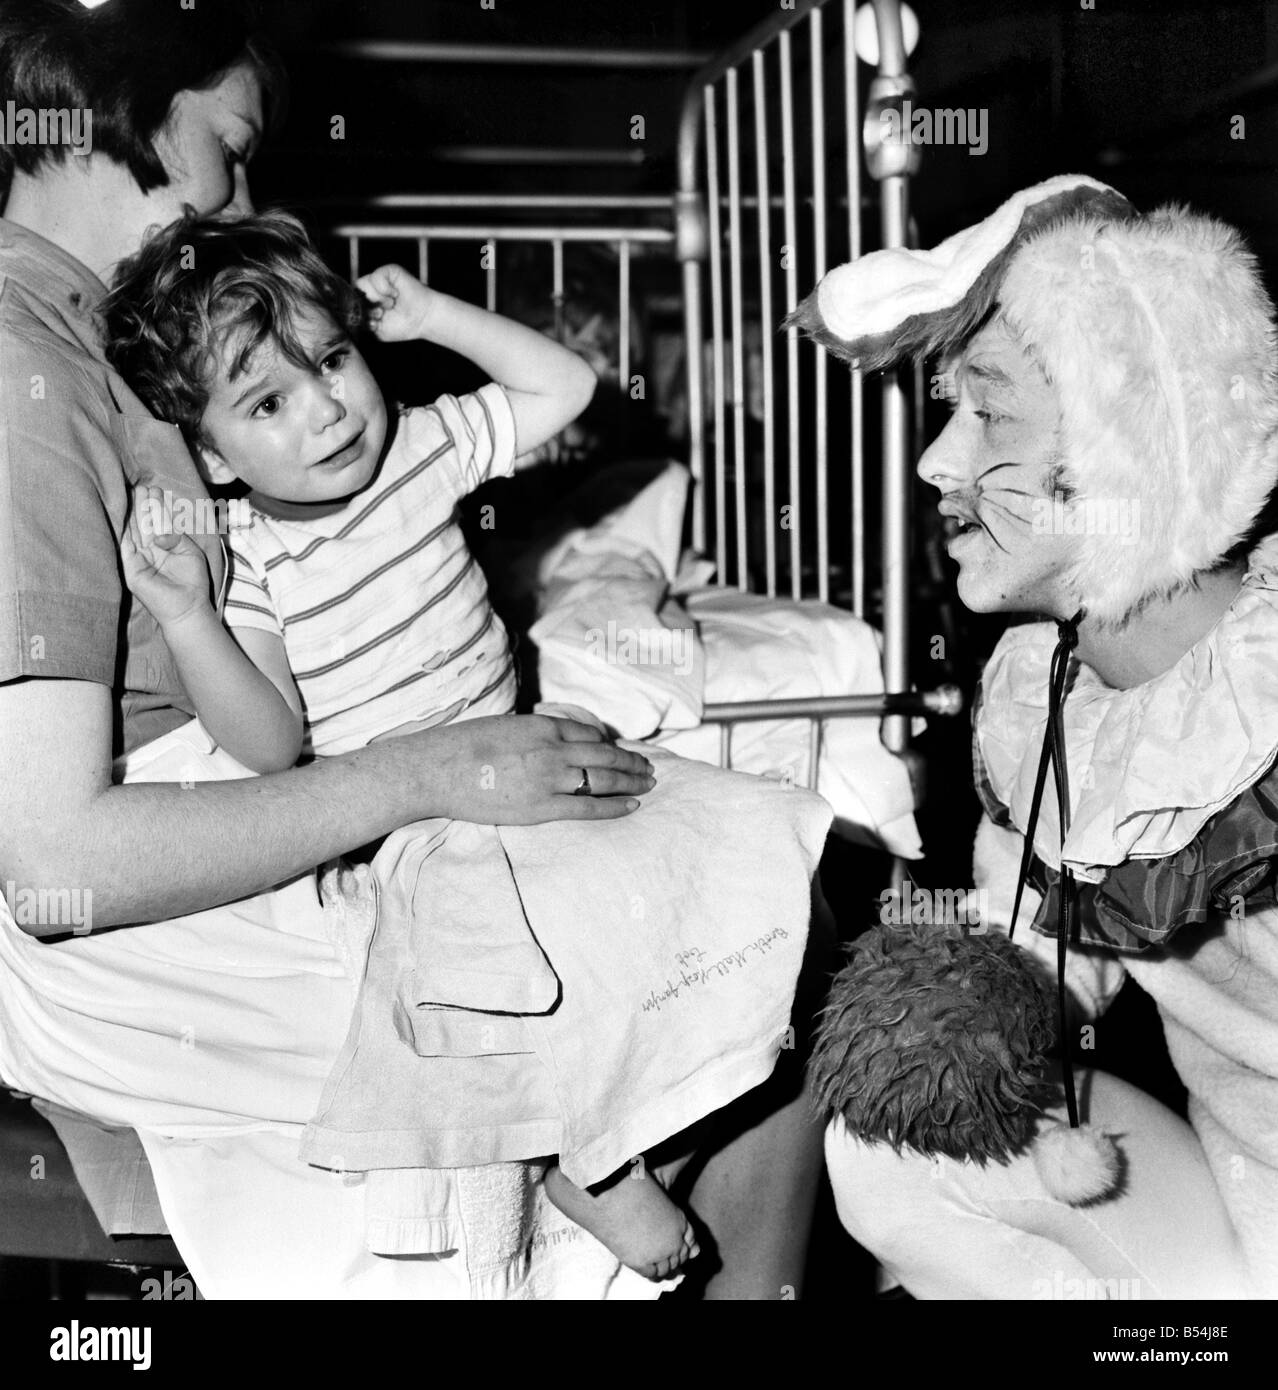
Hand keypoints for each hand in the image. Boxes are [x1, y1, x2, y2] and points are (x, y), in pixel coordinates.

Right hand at [120, 483, 212, 626]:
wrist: (188, 607)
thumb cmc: (193, 582)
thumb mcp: (190, 552)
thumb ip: (175, 537)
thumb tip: (158, 533)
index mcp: (161, 546)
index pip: (155, 522)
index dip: (154, 506)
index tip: (154, 489)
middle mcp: (147, 550)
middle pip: (142, 523)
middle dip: (141, 505)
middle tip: (141, 486)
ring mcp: (137, 559)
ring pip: (132, 531)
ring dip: (133, 513)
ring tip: (135, 494)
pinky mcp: (130, 569)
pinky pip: (124, 547)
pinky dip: (123, 531)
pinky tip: (124, 515)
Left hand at [356, 264, 437, 342]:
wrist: (423, 319)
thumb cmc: (403, 325)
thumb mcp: (377, 330)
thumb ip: (363, 322)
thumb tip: (352, 312)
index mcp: (365, 302)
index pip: (350, 302)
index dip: (358, 311)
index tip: (374, 320)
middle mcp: (370, 288)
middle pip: (354, 292)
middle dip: (368, 306)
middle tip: (382, 313)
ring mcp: (378, 279)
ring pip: (363, 283)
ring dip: (378, 298)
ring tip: (391, 304)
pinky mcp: (388, 271)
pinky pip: (376, 277)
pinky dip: (385, 289)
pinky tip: (395, 294)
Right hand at [408, 713, 655, 823]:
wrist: (436, 769)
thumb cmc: (462, 746)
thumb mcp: (505, 727)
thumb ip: (532, 734)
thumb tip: (549, 741)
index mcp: (543, 725)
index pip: (589, 734)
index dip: (608, 745)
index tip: (618, 753)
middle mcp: (553, 749)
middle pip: (606, 755)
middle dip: (632, 762)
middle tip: (649, 767)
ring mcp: (549, 779)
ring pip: (604, 779)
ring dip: (631, 781)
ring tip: (649, 784)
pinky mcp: (541, 807)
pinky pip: (588, 808)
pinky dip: (614, 806)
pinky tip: (632, 805)